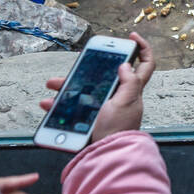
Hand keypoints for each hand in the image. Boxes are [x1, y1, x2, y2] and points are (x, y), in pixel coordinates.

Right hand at [39, 32, 155, 145]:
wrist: (105, 157)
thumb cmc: (118, 130)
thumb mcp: (126, 102)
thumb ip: (130, 82)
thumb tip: (126, 64)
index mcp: (132, 91)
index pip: (145, 65)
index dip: (142, 48)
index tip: (130, 36)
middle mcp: (120, 97)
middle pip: (106, 75)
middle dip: (88, 68)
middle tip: (76, 63)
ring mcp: (104, 108)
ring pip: (84, 90)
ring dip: (67, 85)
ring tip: (52, 84)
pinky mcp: (90, 120)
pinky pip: (73, 107)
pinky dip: (60, 104)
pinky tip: (48, 104)